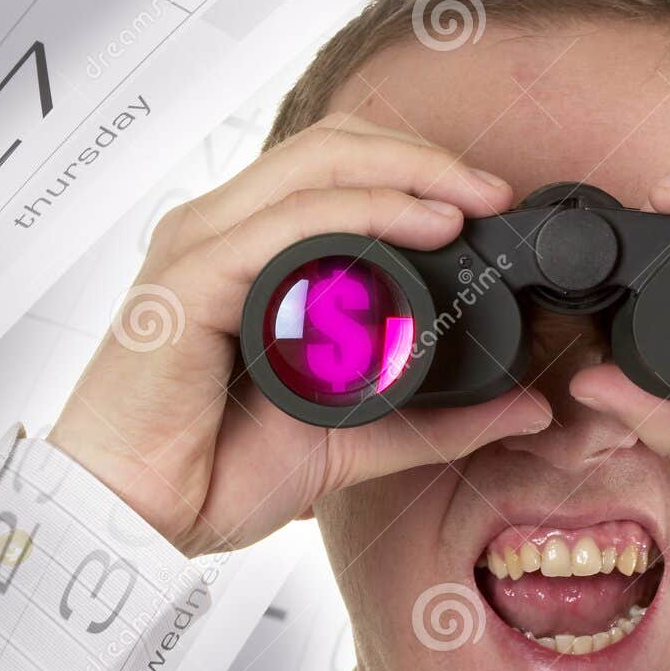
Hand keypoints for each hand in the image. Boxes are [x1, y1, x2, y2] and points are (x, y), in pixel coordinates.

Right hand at [49, 112, 551, 554]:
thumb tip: (528, 409)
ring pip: (314, 165)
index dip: (417, 168)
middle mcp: (222, 233)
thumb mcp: (357, 440)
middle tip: (494, 191)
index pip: (337, 169)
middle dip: (424, 157)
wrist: (140, 522)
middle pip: (332, 148)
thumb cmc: (218, 473)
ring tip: (470, 198)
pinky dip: (362, 214)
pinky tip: (419, 225)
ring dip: (405, 171)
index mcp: (250, 252)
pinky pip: (285, 224)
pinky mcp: (190, 281)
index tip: (489, 202)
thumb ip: (440, 423)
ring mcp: (201, 248)